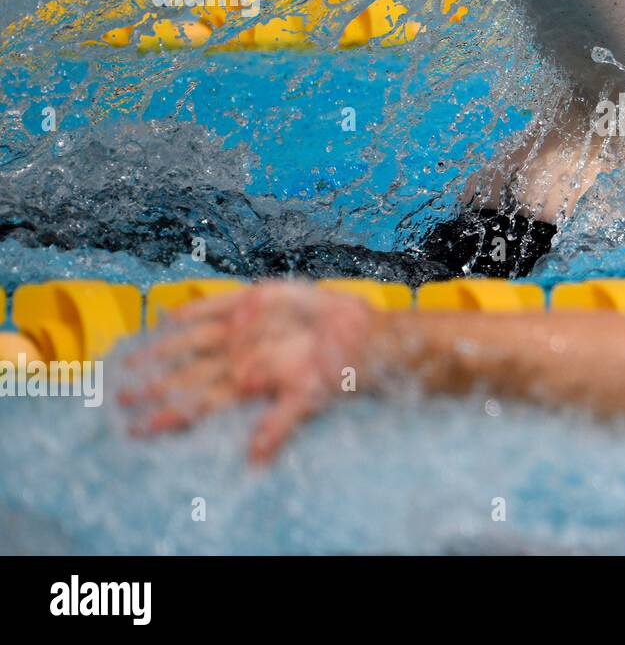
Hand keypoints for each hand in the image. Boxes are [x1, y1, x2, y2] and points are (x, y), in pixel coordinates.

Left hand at [121, 281, 375, 461]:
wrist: (364, 337)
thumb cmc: (337, 374)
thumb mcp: (308, 401)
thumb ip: (279, 426)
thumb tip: (255, 462)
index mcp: (246, 383)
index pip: (199, 403)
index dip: (168, 415)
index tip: (136, 429)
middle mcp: (239, 357)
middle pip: (188, 374)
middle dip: (155, 386)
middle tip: (121, 398)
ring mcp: (244, 329)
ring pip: (193, 340)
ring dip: (163, 349)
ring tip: (132, 364)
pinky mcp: (257, 300)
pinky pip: (218, 304)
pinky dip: (195, 308)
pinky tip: (170, 316)